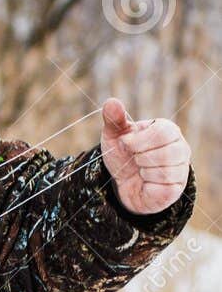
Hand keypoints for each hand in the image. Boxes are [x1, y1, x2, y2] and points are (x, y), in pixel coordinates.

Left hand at [100, 98, 190, 217]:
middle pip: (165, 153)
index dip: (138, 141)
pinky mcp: (176, 189)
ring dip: (144, 172)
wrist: (123, 182)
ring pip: (163, 172)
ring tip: (141, 170)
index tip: (125, 144)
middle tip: (135, 159)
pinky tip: (146, 183)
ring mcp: (181, 169)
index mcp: (168, 130)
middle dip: (140, 157)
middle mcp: (180, 148)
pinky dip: (148, 187)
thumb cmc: (124, 154)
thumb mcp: (115, 135)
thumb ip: (114, 119)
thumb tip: (111, 102)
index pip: (161, 132)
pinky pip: (163, 188)